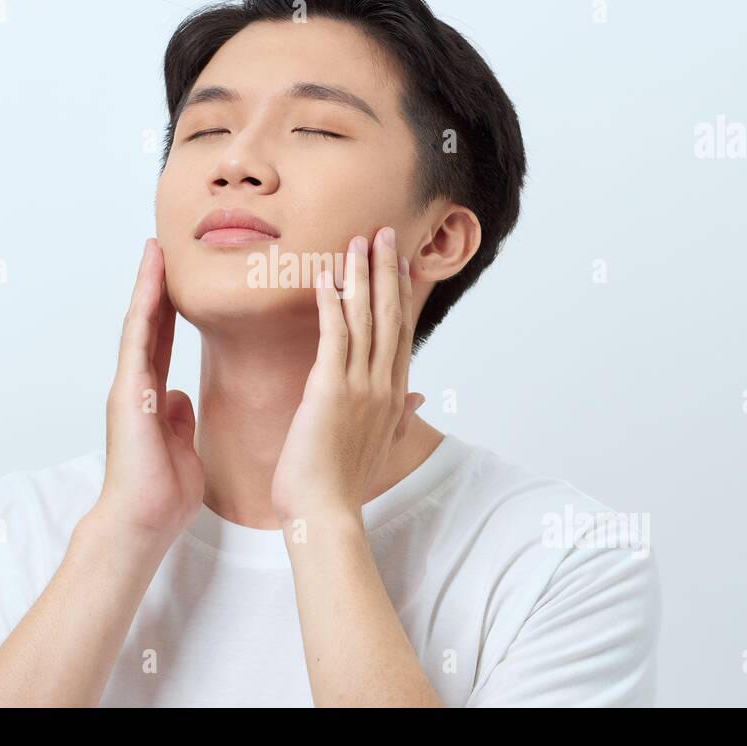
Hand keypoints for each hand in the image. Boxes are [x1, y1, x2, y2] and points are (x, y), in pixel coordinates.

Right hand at [94, 238, 204, 541]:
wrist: (143, 520)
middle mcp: (137, 386)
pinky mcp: (128, 393)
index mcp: (151, 397)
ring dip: (147, 286)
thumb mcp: (181, 446)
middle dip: (155, 286)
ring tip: (155, 250)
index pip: (161, 341)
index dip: (168, 309)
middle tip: (161, 248)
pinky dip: (144, 309)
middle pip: (149, 325)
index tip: (175, 278)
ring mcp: (129, 387)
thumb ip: (178, 418)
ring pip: (139, 325)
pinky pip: (138, 342)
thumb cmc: (162, 493)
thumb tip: (181, 397)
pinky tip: (151, 282)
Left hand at [270, 226, 425, 525]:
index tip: (399, 262)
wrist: (326, 513)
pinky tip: (328, 280)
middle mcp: (383, 385)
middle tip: (383, 232)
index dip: (400, 293)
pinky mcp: (331, 391)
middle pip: (389, 316)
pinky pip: (334, 338)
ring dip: (361, 276)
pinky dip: (333, 306)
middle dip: (386, 271)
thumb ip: (402, 416)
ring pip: (365, 320)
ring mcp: (359, 387)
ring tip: (357, 241)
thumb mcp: (381, 445)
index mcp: (393, 395)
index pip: (400, 333)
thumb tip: (420, 397)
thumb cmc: (343, 483)